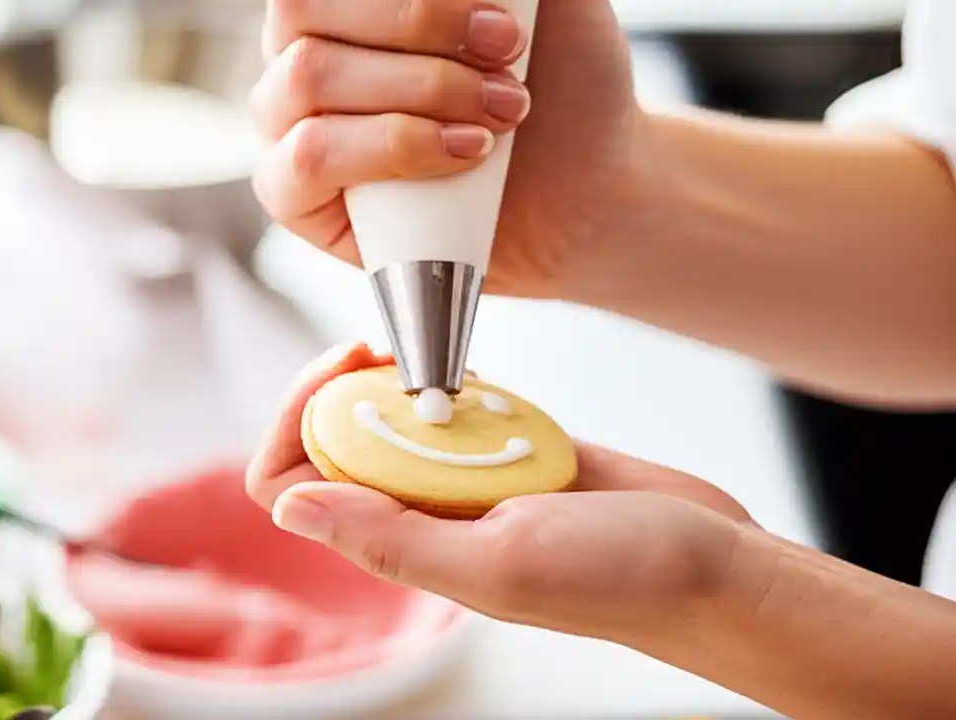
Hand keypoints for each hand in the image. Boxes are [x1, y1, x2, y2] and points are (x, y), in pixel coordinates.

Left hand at [246, 344, 758, 640]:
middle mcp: (422, 515)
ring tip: (440, 371)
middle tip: (383, 347)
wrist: (716, 564)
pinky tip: (484, 384)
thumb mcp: (498, 560)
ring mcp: (464, 484)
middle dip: (345, 385)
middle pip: (333, 439)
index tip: (340, 371)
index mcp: (402, 545)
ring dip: (405, 384)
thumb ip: (393, 539)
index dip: (295, 420)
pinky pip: (456, 411)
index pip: (293, 485)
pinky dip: (461, 386)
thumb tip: (289, 511)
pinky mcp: (508, 456)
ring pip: (393, 420)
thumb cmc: (621, 579)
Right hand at [250, 0, 640, 297]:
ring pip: (308, 78)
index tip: (505, 22)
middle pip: (303, 10)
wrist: (584, 194)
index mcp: (349, 2)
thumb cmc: (558, 93)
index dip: (412, 0)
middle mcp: (305, 49)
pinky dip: (391, 148)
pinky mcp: (295, 195)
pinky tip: (459, 155)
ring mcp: (293, 122)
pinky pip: (306, 159)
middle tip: (507, 64)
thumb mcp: (546, 4)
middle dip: (418, 26)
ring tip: (498, 118)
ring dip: (419, 91)